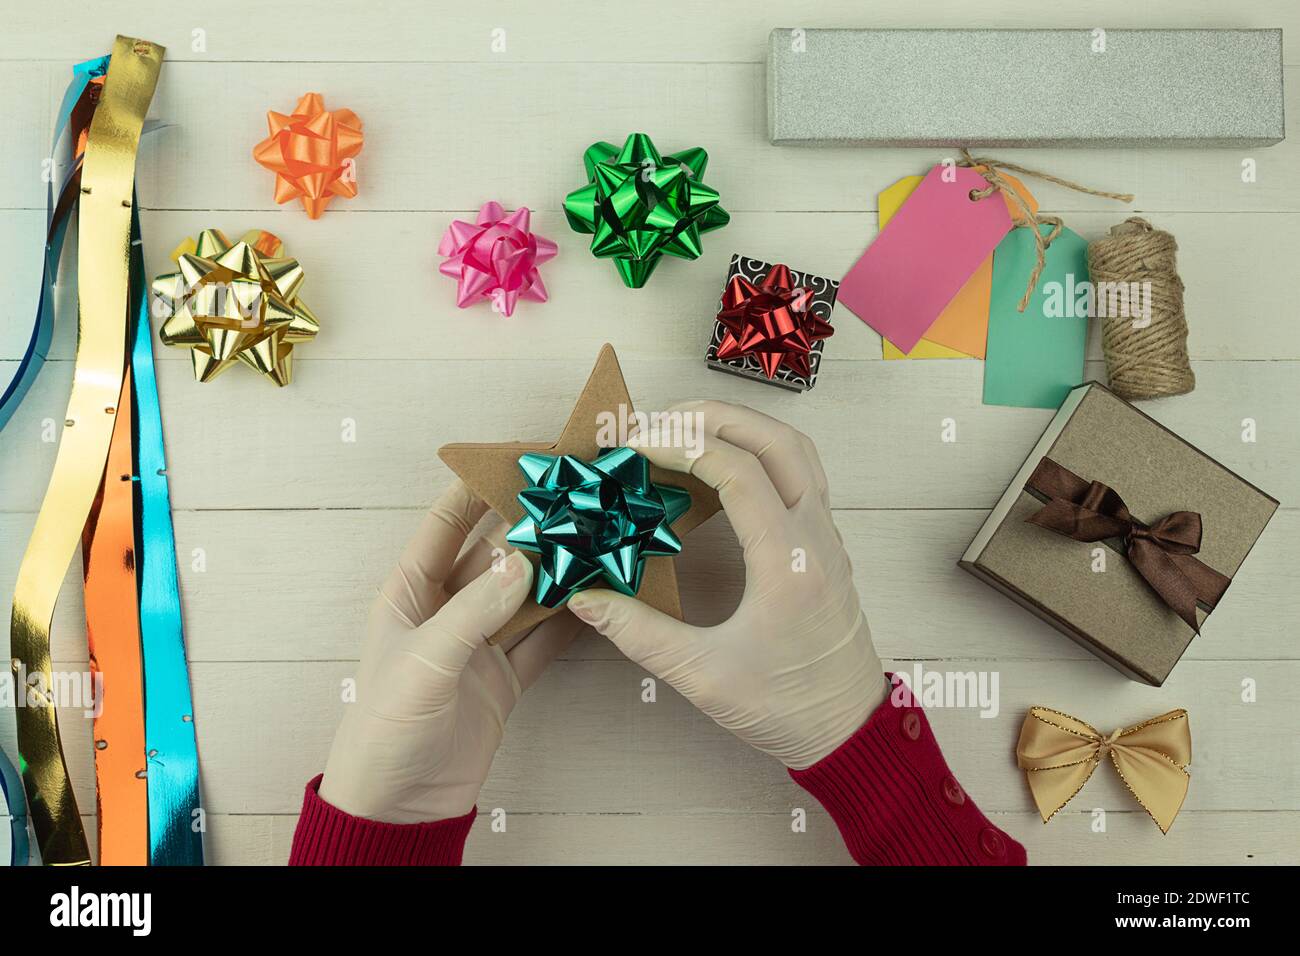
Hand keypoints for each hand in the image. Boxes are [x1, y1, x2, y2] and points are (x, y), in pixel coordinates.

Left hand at [319, 481, 582, 822]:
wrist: (398, 807)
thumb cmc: (386, 729)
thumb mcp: (426, 661)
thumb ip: (475, 611)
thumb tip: (524, 561)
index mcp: (410, 594)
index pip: (444, 526)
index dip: (475, 490)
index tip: (514, 459)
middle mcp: (446, 611)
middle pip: (492, 554)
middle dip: (527, 526)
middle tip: (568, 496)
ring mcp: (479, 644)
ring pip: (524, 594)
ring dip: (555, 571)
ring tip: (593, 539)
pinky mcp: (505, 677)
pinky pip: (542, 638)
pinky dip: (569, 620)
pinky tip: (597, 599)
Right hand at [569, 401, 885, 769]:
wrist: (848, 731)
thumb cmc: (785, 708)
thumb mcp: (702, 676)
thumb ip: (639, 633)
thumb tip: (584, 597)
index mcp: (788, 563)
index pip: (737, 471)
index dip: (680, 446)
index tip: (633, 446)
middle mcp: (815, 536)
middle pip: (774, 440)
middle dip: (711, 417)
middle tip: (654, 422)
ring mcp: (827, 535)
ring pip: (796, 448)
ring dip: (741, 426)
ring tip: (685, 430)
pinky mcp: (825, 543)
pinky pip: (801, 473)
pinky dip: (760, 451)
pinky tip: (722, 467)